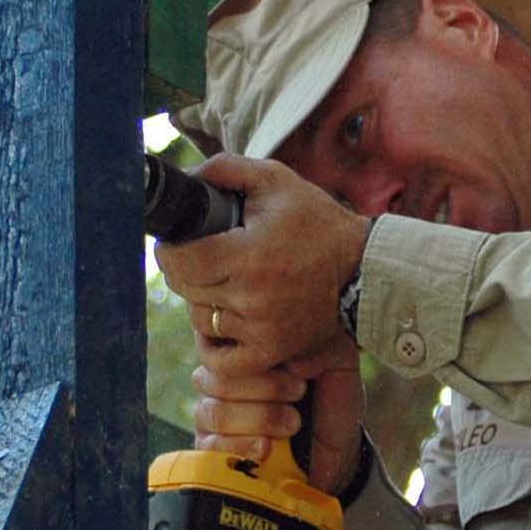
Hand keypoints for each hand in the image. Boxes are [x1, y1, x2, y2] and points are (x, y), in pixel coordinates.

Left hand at [155, 155, 368, 378]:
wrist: (361, 271)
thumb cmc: (316, 222)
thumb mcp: (275, 180)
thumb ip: (226, 169)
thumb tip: (187, 177)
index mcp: (247, 254)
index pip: (179, 260)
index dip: (169, 249)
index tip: (176, 242)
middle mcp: (251, 296)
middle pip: (185, 289)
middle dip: (186, 270)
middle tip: (202, 259)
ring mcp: (260, 329)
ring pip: (200, 320)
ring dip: (203, 302)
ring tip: (224, 285)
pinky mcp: (270, 351)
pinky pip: (220, 360)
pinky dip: (214, 344)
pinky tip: (226, 322)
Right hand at [193, 332, 364, 495]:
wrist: (336, 449)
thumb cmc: (329, 400)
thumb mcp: (334, 363)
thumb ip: (316, 349)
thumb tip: (292, 361)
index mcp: (239, 352)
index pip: (224, 346)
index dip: (261, 363)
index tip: (300, 378)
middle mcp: (217, 379)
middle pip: (216, 380)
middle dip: (264, 389)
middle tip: (299, 395)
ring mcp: (211, 414)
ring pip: (214, 413)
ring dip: (259, 418)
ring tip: (293, 423)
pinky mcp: (213, 450)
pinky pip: (211, 447)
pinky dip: (242, 446)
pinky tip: (267, 447)